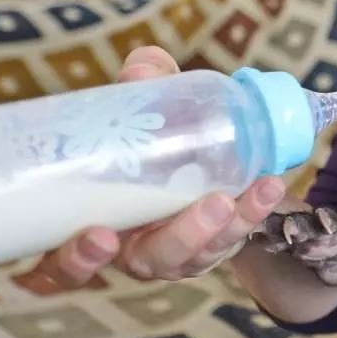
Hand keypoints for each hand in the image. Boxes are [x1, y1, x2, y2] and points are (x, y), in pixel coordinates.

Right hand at [34, 46, 287, 285]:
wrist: (181, 147)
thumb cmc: (138, 138)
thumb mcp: (133, 111)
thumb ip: (138, 86)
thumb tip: (142, 72)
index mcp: (89, 230)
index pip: (68, 266)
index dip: (79, 260)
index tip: (101, 236)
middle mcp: (130, 251)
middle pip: (149, 262)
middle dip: (182, 239)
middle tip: (212, 206)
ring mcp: (175, 253)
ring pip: (199, 255)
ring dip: (226, 227)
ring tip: (250, 192)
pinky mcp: (211, 246)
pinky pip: (231, 239)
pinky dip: (252, 213)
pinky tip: (268, 186)